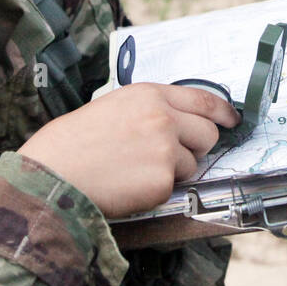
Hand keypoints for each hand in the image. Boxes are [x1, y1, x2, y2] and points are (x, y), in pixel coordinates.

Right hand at [19, 83, 240, 218]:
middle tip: (169, 156)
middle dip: (196, 147)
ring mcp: (166, 150)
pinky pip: (174, 187)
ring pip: (192, 164)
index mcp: (149, 95)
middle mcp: (163, 118)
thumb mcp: (113, 107)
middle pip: (208, 134)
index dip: (223, 112)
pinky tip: (130, 185)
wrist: (53, 174)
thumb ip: (149, 110)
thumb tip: (179, 122)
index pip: (203, 99)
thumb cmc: (73, 143)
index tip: (232, 120)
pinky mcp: (163, 181)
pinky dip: (157, 191)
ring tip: (134, 170)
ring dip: (172, 171)